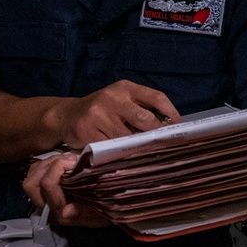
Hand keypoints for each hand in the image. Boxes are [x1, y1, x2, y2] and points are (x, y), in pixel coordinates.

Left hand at [22, 153, 109, 227]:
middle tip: (69, 160)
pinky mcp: (42, 195)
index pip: (48, 185)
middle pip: (32, 183)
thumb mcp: (102, 205)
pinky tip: (60, 163)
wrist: (101, 218)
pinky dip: (44, 165)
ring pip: (30, 178)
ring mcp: (43, 203)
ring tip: (66, 159)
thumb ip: (93, 194)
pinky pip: (33, 176)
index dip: (58, 167)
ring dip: (47, 164)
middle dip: (49, 165)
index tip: (75, 162)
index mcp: (61, 212)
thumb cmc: (103, 212)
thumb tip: (82, 171)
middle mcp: (48, 210)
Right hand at [53, 80, 180, 147]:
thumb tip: (169, 127)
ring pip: (128, 137)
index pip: (156, 97)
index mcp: (125, 87)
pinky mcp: (87, 131)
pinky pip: (111, 148)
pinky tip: (127, 159)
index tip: (180, 128)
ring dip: (140, 148)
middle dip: (158, 135)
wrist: (67, 116)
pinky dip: (121, 155)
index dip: (172, 113)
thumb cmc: (102, 111)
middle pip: (145, 119)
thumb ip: (141, 108)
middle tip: (168, 146)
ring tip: (150, 155)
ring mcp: (99, 114)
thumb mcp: (121, 100)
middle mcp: (113, 98)